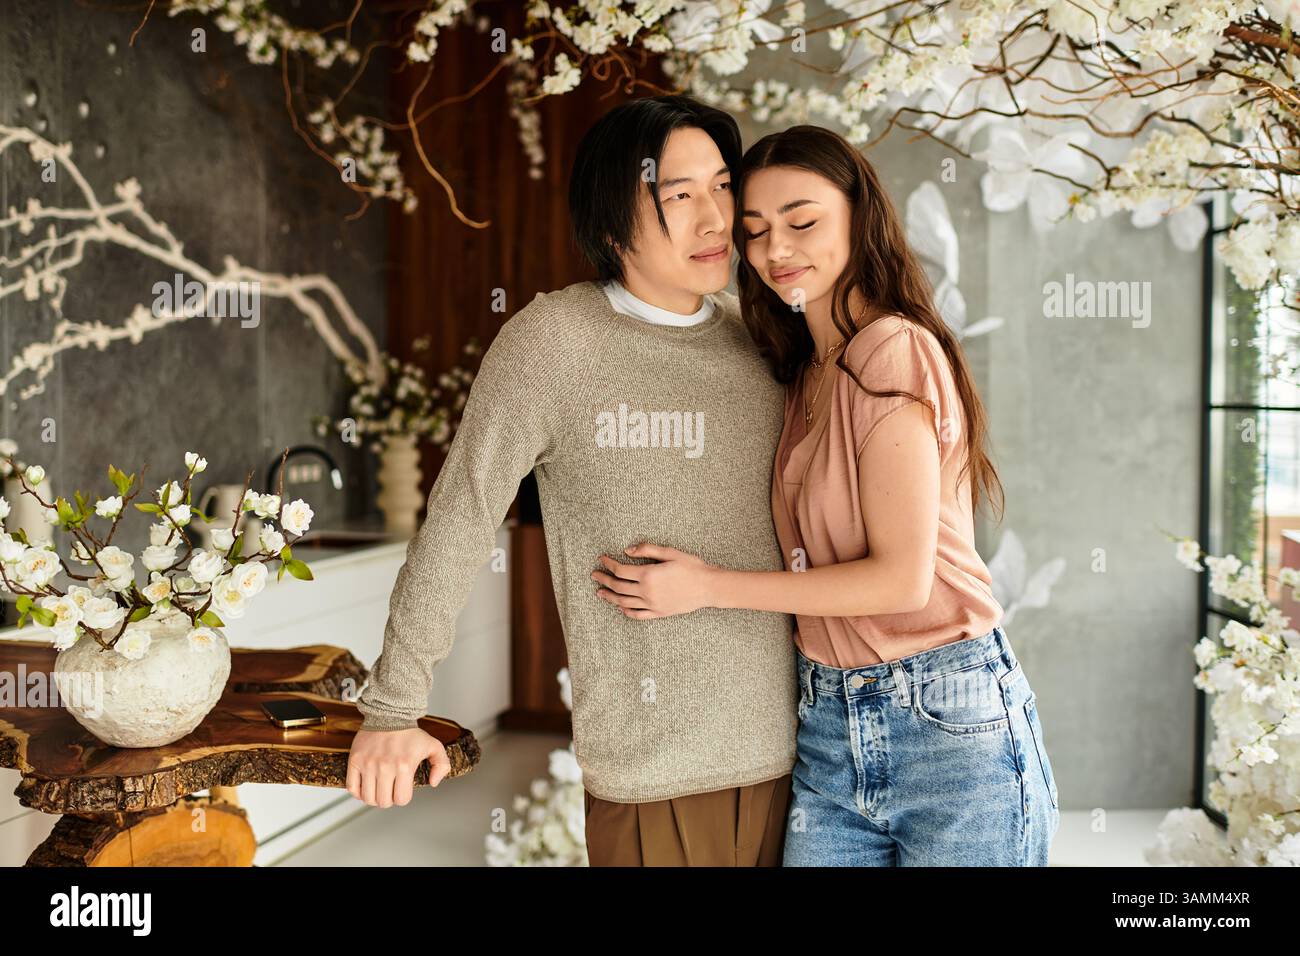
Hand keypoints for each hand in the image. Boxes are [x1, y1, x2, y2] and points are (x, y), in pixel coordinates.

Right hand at [347, 727, 449, 807]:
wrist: (389, 714)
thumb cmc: (410, 732)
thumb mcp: (433, 746)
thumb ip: (442, 765)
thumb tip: (433, 783)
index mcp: (405, 765)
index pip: (401, 799)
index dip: (403, 797)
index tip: (402, 789)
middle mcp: (385, 767)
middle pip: (383, 802)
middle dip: (389, 799)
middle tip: (390, 790)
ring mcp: (368, 764)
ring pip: (368, 798)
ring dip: (374, 798)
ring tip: (379, 789)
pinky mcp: (355, 760)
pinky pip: (352, 787)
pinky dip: (358, 792)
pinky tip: (366, 787)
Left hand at [591, 542, 717, 618]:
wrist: (708, 587)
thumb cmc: (691, 566)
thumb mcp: (670, 552)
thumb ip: (648, 550)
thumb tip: (628, 550)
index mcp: (648, 574)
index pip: (620, 570)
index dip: (609, 564)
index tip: (601, 559)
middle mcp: (647, 591)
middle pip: (618, 586)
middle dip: (604, 580)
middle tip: (595, 575)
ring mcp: (652, 604)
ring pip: (624, 602)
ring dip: (610, 597)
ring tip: (600, 593)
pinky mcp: (659, 613)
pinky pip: (638, 615)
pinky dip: (627, 611)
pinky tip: (621, 607)